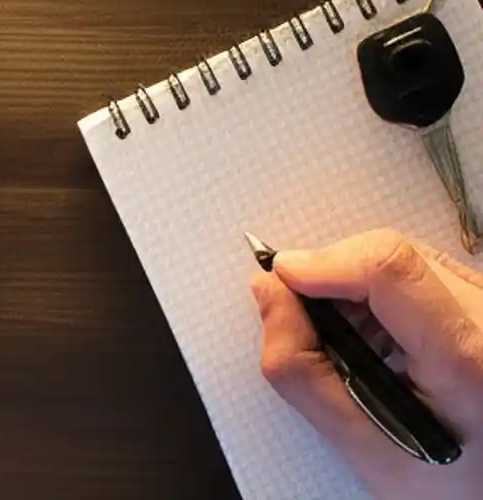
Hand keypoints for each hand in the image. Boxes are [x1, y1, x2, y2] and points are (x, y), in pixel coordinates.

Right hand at [250, 229, 482, 498]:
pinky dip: (381, 292)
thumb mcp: (362, 448)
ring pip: (403, 256)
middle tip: (305, 319)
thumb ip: (303, 371)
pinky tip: (378, 335)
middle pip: (392, 255)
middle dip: (332, 276)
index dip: (325, 263)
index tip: (282, 280)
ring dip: (355, 285)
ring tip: (349, 339)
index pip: (391, 271)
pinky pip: (421, 269)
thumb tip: (268, 293)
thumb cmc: (444, 483)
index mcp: (465, 359)